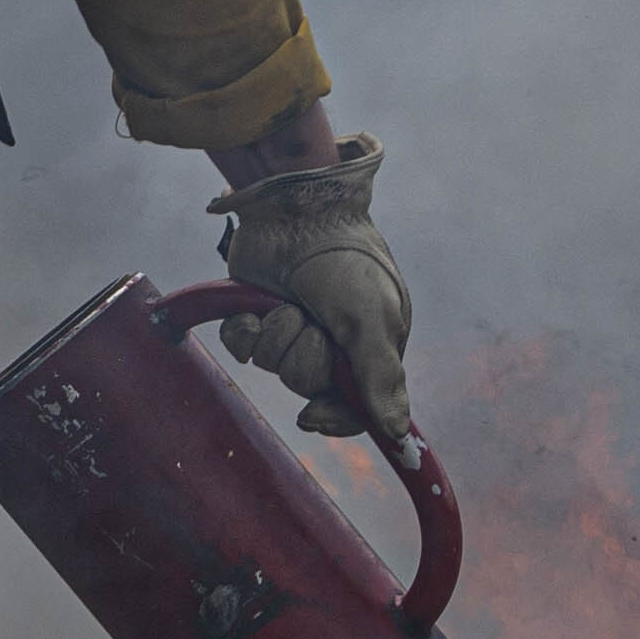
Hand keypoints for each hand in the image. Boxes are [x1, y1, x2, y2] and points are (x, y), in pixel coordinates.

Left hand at [205, 132, 411, 441]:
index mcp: (372, 344)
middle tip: (311, 324)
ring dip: (276, 336)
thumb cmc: (346, 259)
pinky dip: (244, 330)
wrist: (297, 206)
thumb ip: (381, 377)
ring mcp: (293, 327)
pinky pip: (242, 349)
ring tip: (286, 304)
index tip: (311, 415)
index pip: (356, 405)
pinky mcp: (257, 314)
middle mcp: (334, 340)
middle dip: (303, 357)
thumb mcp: (372, 318)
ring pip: (273, 367)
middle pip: (309, 386)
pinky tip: (253, 309)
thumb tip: (398, 432)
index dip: (334, 417)